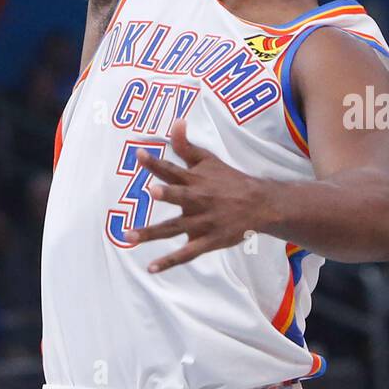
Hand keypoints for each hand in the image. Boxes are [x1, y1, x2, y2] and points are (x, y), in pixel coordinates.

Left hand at [124, 119, 269, 271]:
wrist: (259, 204)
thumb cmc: (228, 179)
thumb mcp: (208, 160)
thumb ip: (187, 145)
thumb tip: (176, 121)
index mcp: (195, 179)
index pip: (173, 168)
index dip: (156, 162)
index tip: (139, 154)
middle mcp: (197, 200)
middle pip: (179, 196)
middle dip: (167, 194)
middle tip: (152, 192)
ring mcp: (202, 222)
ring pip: (175, 228)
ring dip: (153, 232)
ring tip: (129, 236)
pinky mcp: (207, 241)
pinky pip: (186, 253)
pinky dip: (169, 261)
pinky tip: (151, 267)